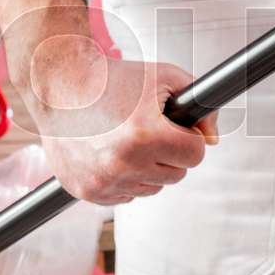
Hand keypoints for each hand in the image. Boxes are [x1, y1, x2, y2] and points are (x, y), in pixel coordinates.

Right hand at [27, 39, 217, 204]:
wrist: (60, 86)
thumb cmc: (112, 80)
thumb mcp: (164, 78)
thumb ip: (199, 105)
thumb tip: (213, 139)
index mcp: (144, 134)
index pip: (196, 154)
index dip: (189, 137)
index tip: (174, 126)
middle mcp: (122, 163)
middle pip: (177, 174)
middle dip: (169, 153)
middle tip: (148, 130)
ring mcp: (103, 181)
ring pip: (152, 188)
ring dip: (148, 168)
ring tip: (127, 139)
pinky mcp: (87, 192)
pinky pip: (126, 197)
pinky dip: (125, 179)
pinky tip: (111, 152)